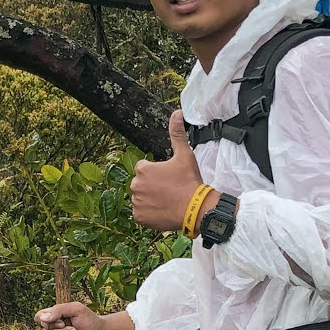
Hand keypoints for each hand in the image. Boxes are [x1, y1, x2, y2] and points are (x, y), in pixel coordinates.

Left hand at [129, 111, 212, 233]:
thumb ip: (177, 133)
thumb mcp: (184, 155)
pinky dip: (148, 213)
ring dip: (150, 199)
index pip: (144, 168)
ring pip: (141, 198)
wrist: (195, 208)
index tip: (169, 178)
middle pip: (141, 183)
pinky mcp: (139, 217)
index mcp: (143, 169)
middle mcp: (135, 185)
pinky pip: (140, 214)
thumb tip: (177, 112)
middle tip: (169, 190)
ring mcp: (136, 202)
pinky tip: (162, 210)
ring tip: (167, 201)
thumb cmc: (189, 181)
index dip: (157, 173)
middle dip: (152, 186)